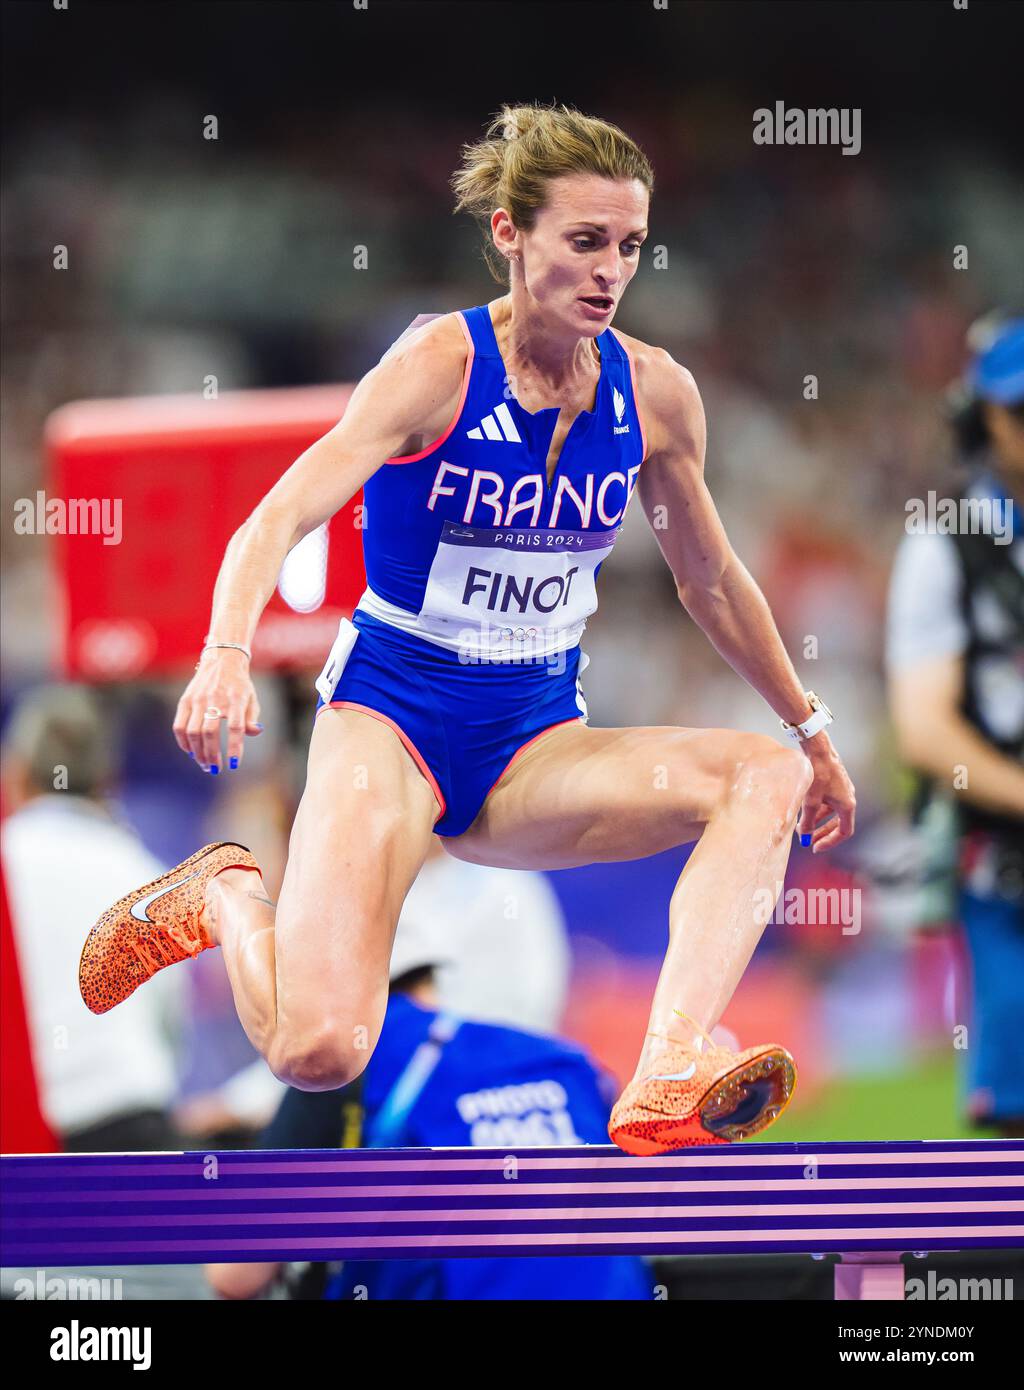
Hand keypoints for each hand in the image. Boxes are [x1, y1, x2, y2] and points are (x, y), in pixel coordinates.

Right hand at [173, 649, 261, 771]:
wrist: (222, 660)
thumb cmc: (239, 685)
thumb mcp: (251, 699)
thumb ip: (252, 718)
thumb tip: (255, 732)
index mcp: (236, 699)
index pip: (236, 727)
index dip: (234, 747)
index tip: (233, 764)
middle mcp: (215, 699)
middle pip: (210, 733)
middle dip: (211, 755)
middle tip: (215, 769)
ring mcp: (198, 700)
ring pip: (193, 732)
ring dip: (197, 752)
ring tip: (203, 764)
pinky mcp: (185, 700)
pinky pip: (179, 726)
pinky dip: (183, 742)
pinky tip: (190, 751)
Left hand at [797, 731, 855, 852]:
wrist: (818, 749)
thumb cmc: (817, 773)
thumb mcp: (810, 801)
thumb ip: (807, 821)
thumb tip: (804, 836)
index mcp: (847, 805)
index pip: (844, 831)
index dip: (830, 842)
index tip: (816, 847)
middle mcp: (848, 798)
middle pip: (838, 823)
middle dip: (823, 833)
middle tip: (809, 841)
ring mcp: (842, 790)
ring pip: (832, 812)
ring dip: (819, 821)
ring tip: (803, 828)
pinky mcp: (834, 782)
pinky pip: (828, 802)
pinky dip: (818, 809)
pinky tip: (804, 811)